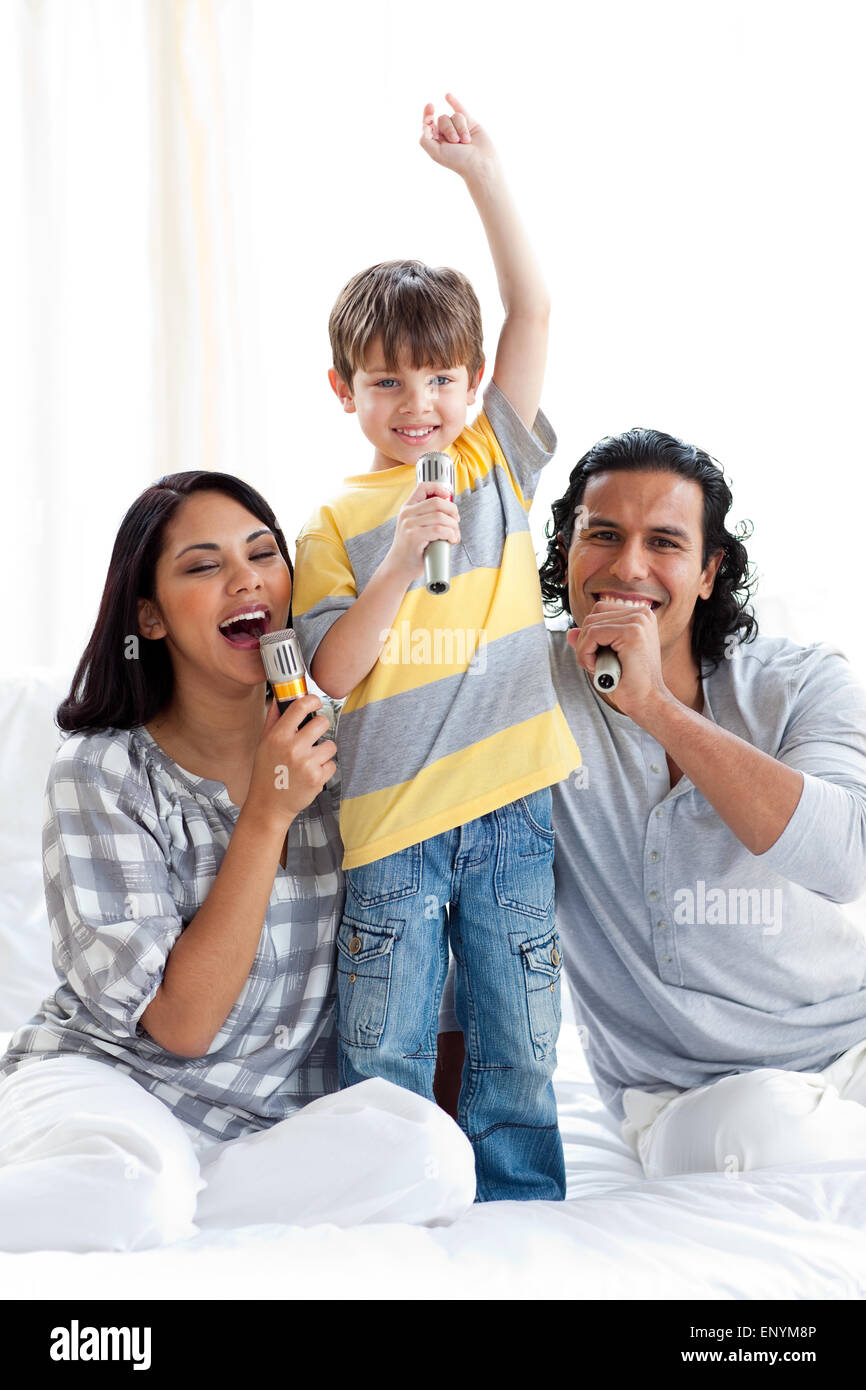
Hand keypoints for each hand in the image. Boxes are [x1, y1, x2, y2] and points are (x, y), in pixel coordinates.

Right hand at [246, 695, 336, 828]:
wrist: (268, 805)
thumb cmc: (266, 773)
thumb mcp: (264, 744)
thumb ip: (274, 719)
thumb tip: (281, 698)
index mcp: (278, 736)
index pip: (300, 706)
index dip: (312, 700)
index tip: (315, 702)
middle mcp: (293, 748)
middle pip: (322, 722)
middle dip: (321, 727)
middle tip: (313, 736)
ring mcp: (307, 763)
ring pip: (330, 745)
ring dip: (323, 751)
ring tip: (309, 760)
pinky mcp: (318, 778)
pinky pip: (332, 764)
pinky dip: (324, 769)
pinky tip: (310, 774)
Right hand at [384, 480, 459, 585]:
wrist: (398, 567)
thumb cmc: (411, 548)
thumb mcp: (414, 526)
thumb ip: (427, 516)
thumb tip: (451, 509)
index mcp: (407, 508)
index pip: (423, 487)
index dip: (439, 488)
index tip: (449, 495)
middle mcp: (406, 514)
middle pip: (437, 502)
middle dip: (453, 511)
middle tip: (456, 522)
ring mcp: (409, 525)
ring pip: (441, 517)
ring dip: (454, 526)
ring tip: (454, 535)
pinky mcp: (414, 537)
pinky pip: (439, 530)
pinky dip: (450, 534)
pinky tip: (451, 540)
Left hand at [419, 93, 496, 176]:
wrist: (480, 163)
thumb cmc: (458, 161)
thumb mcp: (436, 152)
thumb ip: (425, 139)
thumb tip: (425, 123)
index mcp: (436, 141)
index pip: (428, 123)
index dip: (428, 114)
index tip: (431, 107)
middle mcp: (446, 133)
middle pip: (442, 118)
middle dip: (449, 129)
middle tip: (456, 142)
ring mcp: (458, 127)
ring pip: (455, 116)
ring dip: (461, 128)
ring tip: (466, 142)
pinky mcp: (470, 123)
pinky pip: (460, 108)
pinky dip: (454, 101)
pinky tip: (447, 95)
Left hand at [567, 600, 667, 719]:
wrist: (647, 702)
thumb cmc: (629, 682)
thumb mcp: (606, 657)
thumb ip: (590, 642)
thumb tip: (570, 632)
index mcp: (640, 615)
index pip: (600, 611)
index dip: (590, 634)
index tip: (598, 656)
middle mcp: (642, 613)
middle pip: (593, 616)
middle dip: (585, 642)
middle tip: (595, 665)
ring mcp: (638, 621)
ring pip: (590, 625)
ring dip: (584, 650)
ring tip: (598, 667)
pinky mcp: (632, 632)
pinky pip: (592, 634)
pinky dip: (586, 653)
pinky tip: (597, 667)